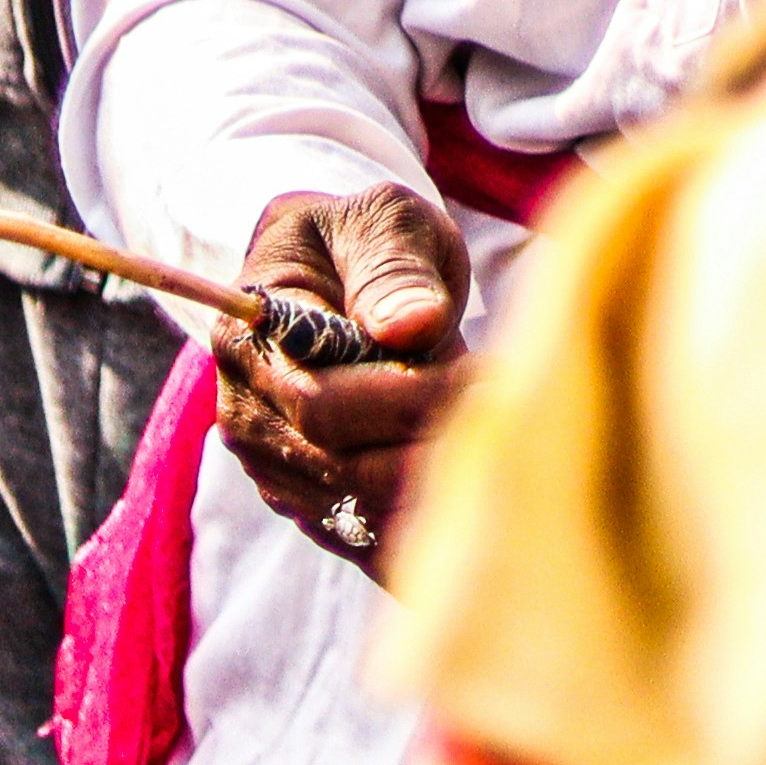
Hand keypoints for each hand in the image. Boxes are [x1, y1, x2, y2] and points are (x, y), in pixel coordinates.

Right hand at [213, 181, 473, 571]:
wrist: (343, 272)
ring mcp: (276, 469)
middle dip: (438, 447)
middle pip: (346, 468)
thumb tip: (412, 327)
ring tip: (511, 449)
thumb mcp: (381, 222)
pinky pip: (368, 542)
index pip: (324, 403)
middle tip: (518, 417)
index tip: (491, 379)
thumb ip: (393, 268)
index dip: (411, 401)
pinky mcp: (312, 503)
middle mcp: (247, 416)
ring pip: (363, 513)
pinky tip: (489, 510)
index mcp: (250, 341)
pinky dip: (430, 535)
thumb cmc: (366, 239)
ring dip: (443, 493)